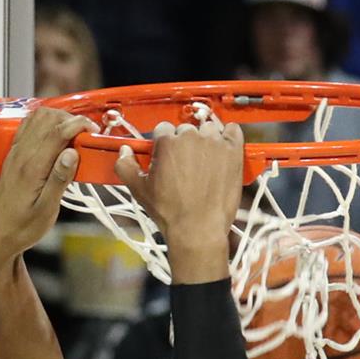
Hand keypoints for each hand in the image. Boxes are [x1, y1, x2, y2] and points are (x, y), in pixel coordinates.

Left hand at [0, 108, 93, 268]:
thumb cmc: (23, 227)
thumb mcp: (47, 210)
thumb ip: (60, 179)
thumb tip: (72, 154)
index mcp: (31, 167)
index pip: (56, 132)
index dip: (78, 125)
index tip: (94, 131)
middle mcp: (21, 155)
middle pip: (47, 118)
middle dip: (70, 120)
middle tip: (86, 135)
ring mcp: (15, 152)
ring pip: (36, 118)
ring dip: (58, 120)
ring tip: (74, 134)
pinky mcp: (13, 155)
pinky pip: (28, 127)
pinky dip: (45, 124)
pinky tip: (56, 137)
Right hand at [115, 119, 246, 283]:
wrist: (198, 229)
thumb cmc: (170, 212)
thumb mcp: (139, 190)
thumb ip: (126, 166)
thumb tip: (125, 152)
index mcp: (167, 142)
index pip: (164, 129)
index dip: (166, 143)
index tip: (170, 156)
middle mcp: (191, 138)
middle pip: (187, 130)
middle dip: (186, 143)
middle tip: (188, 164)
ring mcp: (214, 143)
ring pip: (209, 129)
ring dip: (207, 140)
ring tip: (206, 161)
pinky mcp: (233, 152)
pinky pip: (233, 131)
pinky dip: (229, 136)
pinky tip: (224, 148)